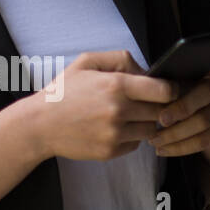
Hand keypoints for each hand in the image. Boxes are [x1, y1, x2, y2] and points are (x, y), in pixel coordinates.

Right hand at [34, 50, 177, 161]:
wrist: (39, 123)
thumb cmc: (63, 91)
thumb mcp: (86, 62)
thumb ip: (120, 59)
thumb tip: (146, 71)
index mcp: (115, 85)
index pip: (164, 91)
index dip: (169, 90)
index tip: (164, 91)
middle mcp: (119, 110)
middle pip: (162, 112)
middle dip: (157, 107)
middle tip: (144, 103)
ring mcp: (116, 133)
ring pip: (151, 130)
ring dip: (145, 123)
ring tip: (126, 116)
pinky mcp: (111, 150)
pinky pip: (136, 144)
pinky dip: (131, 137)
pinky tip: (113, 128)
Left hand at [148, 50, 209, 156]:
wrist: (202, 112)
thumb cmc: (178, 91)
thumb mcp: (173, 79)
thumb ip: (164, 76)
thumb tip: (140, 71)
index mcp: (208, 69)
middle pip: (204, 95)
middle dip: (181, 108)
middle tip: (160, 119)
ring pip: (202, 122)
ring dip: (175, 134)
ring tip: (153, 139)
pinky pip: (203, 141)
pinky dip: (180, 147)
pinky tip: (162, 149)